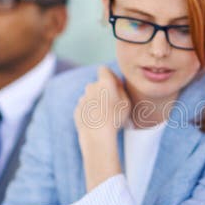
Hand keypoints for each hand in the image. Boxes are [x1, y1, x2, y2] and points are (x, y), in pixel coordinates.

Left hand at [74, 67, 128, 189]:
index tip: (116, 86)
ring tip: (105, 116)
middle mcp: (91, 87)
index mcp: (104, 83)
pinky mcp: (77, 110)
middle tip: (113, 104)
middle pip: (97, 84)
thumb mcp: (126, 103)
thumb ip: (122, 90)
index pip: (104, 70)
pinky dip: (90, 112)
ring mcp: (82, 99)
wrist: (97, 135)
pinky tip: (97, 122)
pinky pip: (85, 108)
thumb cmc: (115, 118)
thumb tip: (117, 84)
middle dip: (104, 91)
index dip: (110, 76)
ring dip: (97, 102)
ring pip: (90, 97)